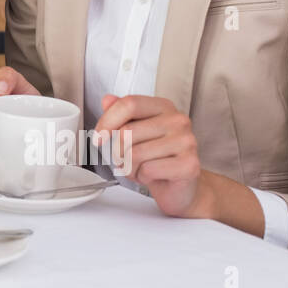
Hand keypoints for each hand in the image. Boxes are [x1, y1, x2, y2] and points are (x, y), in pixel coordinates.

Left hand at [93, 93, 209, 217]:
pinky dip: (142, 177)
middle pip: (127, 132)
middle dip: (118, 152)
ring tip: (140, 168)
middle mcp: (178, 121)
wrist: (179, 187)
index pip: (129, 104)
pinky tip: (152, 176)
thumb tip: (107, 100)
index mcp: (163, 107)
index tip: (99, 137)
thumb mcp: (136, 133)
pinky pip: (148, 170)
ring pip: (135, 154)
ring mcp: (186, 142)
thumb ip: (122, 114)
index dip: (107, 121)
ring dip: (129, 167)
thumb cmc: (156, 158)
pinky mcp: (189, 164)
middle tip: (126, 160)